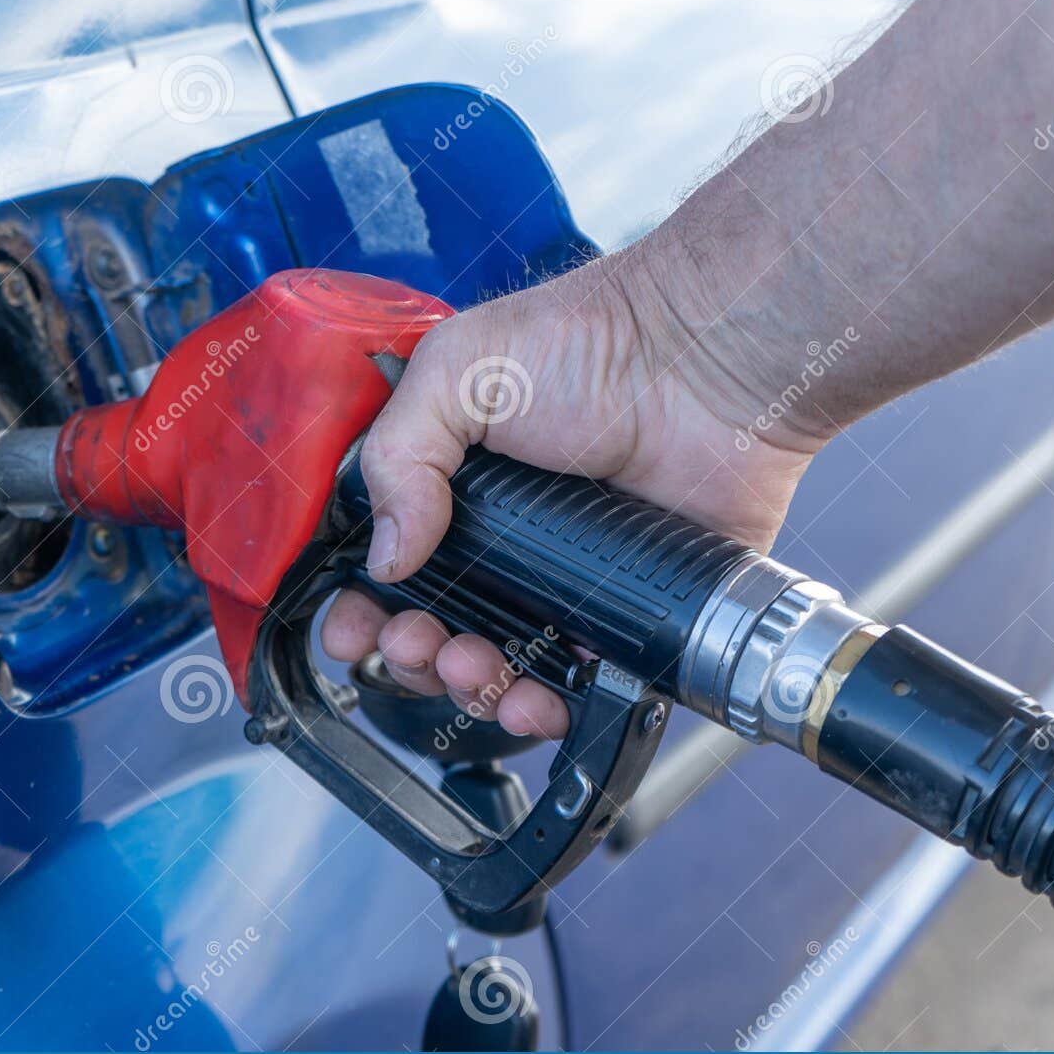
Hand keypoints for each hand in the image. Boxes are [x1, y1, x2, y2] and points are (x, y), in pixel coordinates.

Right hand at [320, 247, 821, 738]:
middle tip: (415, 642)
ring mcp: (558, 583)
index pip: (381, 567)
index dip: (359, 607)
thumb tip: (382, 558)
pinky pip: (574, 688)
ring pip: (493, 669)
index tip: (349, 630)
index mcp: (448, 486)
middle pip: (430, 631)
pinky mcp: (622, 615)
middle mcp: (498, 541)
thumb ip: (398, 457)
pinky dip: (544, 710)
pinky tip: (532, 699)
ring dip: (468, 687)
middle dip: (410, 654)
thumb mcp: (457, 371)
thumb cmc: (589, 343)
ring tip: (473, 666)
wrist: (703, 364)